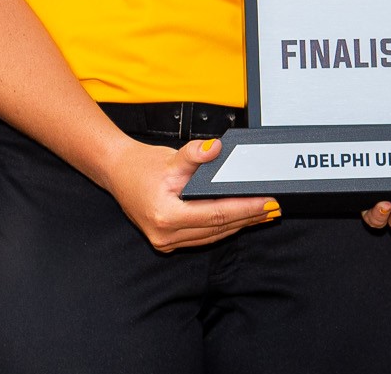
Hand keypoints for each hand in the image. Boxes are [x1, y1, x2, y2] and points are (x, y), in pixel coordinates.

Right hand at [101, 137, 278, 251]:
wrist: (118, 172)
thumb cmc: (141, 166)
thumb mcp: (170, 157)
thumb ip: (195, 154)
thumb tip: (216, 148)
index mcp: (165, 215)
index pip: (216, 214)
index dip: (245, 208)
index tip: (266, 202)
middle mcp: (165, 235)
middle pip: (217, 228)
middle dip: (248, 218)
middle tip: (273, 209)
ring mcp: (166, 242)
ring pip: (212, 236)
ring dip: (239, 225)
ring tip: (262, 215)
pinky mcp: (168, 241)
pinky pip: (202, 237)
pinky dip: (222, 228)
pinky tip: (239, 220)